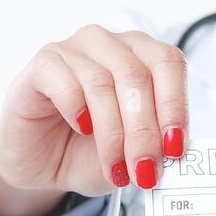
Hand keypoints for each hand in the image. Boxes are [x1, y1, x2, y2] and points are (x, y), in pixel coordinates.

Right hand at [0, 24, 188, 196]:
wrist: (39, 163)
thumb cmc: (87, 151)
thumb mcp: (131, 158)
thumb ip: (154, 151)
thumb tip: (174, 154)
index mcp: (141, 56)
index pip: (168, 63)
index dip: (175, 105)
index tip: (174, 148)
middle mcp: (110, 45)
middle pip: (137, 76)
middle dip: (144, 131)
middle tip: (144, 171)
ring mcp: (73, 49)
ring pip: (102, 83)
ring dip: (112, 133)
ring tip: (115, 167)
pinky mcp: (42, 65)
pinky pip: (64, 79)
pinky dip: (76, 108)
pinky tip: (82, 129)